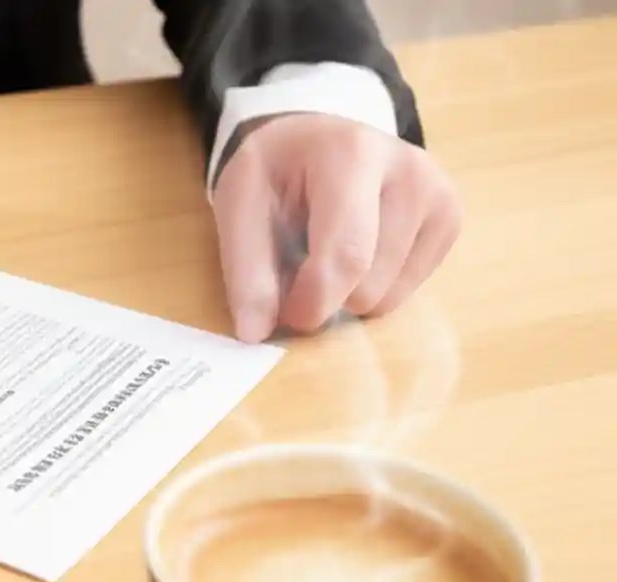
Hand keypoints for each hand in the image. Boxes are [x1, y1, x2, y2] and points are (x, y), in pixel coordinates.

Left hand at [211, 113, 462, 341]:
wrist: (316, 140)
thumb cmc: (277, 172)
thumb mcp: (239, 205)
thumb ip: (245, 269)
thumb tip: (254, 333)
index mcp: (350, 155)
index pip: (346, 253)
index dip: (314, 300)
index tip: (287, 318)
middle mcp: (408, 169)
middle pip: (369, 283)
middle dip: (325, 300)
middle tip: (294, 272)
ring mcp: (438, 193)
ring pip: (389, 296)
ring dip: (348, 294)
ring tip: (327, 248)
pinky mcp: (450, 218)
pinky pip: (408, 292)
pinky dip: (374, 288)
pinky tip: (359, 248)